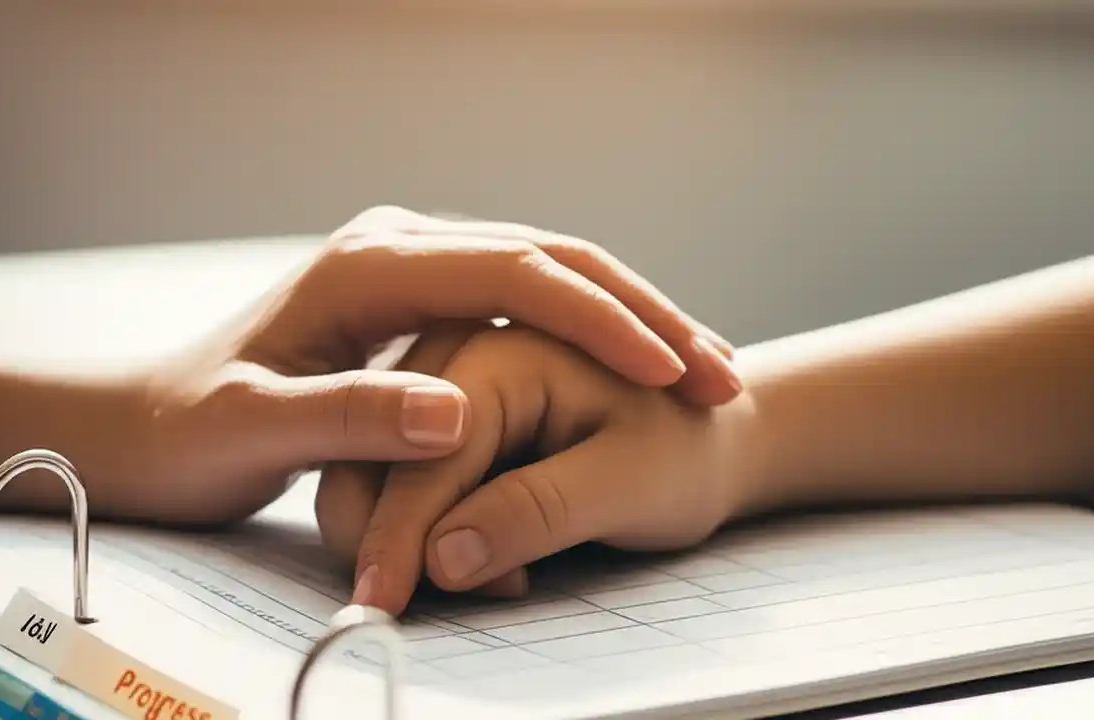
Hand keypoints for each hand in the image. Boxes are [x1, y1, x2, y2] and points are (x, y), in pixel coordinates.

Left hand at [123, 207, 739, 522]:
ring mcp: (413, 266)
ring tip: (704, 371)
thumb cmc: (191, 432)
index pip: (515, 271)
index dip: (602, 318)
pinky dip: (595, 330)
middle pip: (552, 259)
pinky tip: (639, 366)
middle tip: (721, 374)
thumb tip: (454, 412)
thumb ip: (348, 418)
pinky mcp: (421, 299)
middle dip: (644, 314)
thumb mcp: (255, 431)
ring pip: (552, 274)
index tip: (672, 367)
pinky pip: (532, 301)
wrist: (145, 424)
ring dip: (633, 320)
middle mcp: (399, 245)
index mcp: (369, 263)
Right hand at [315, 325, 759, 614]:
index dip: (398, 533)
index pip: (428, 452)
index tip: (380, 603)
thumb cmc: (686, 455)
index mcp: (504, 349)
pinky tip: (503, 562)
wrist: (714, 443)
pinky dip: (436, 532)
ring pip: (388, 473)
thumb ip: (536, 513)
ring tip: (511, 579)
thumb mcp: (627, 485)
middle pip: (386, 455)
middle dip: (396, 536)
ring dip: (418, 539)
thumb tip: (440, 558)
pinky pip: (414, 483)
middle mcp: (464, 353)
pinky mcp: (455, 425)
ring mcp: (454, 387)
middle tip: (449, 601)